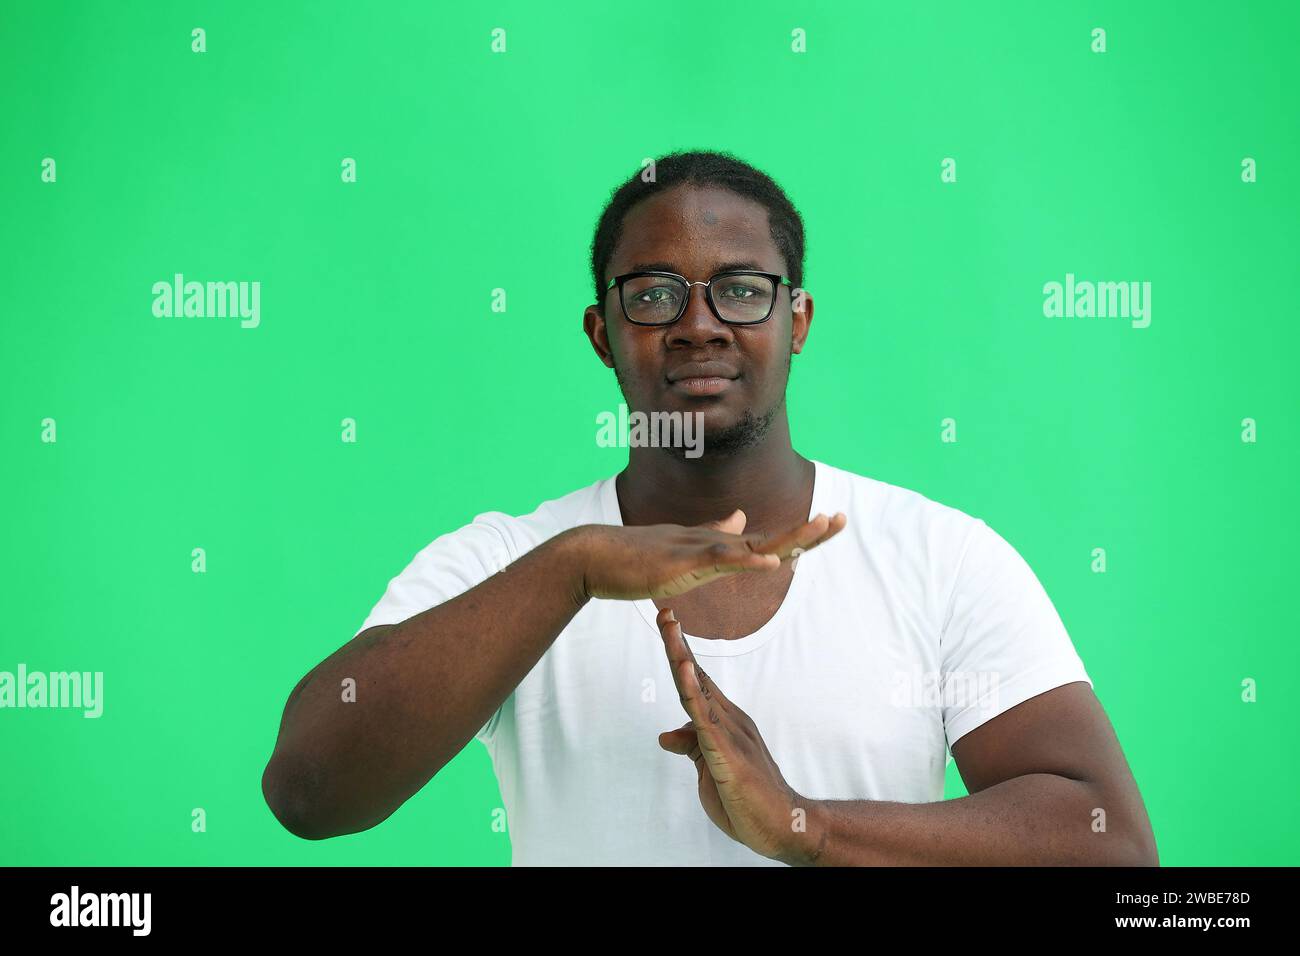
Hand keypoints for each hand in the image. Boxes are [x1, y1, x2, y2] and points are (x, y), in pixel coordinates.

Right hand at [576, 509, 846, 600]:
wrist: (593, 557)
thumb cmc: (633, 556)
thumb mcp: (681, 549)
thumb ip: (713, 536)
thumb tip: (740, 519)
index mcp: (715, 545)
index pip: (766, 541)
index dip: (800, 536)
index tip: (829, 525)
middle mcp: (713, 543)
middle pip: (770, 537)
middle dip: (808, 531)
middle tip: (842, 518)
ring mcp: (699, 550)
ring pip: (753, 543)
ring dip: (790, 536)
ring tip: (822, 526)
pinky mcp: (683, 562)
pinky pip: (723, 561)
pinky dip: (751, 560)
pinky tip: (776, 561)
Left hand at [655, 607, 825, 864]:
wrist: (782, 826)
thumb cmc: (747, 799)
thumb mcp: (709, 769)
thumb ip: (691, 746)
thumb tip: (664, 735)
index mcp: (723, 721)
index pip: (696, 682)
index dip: (679, 654)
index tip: (667, 624)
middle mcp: (728, 720)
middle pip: (695, 677)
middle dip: (677, 644)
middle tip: (664, 612)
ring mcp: (730, 734)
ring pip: (699, 691)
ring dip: (682, 658)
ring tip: (671, 629)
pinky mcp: (729, 755)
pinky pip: (706, 721)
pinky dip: (694, 695)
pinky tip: (685, 674)